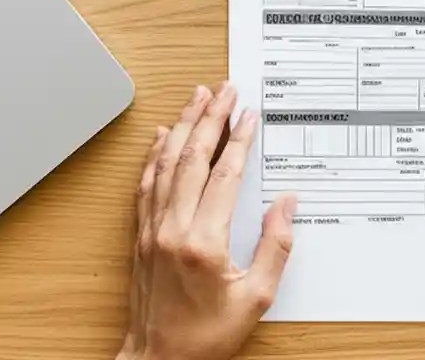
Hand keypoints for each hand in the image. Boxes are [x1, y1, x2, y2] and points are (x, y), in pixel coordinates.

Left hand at [119, 83, 296, 359]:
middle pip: (191, 159)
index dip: (237, 140)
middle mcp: (171, 229)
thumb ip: (275, 247)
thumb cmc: (206, 337)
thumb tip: (285, 205)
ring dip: (182, 128)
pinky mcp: (140, 236)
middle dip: (208, 119)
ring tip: (195, 99)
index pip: (223, 175)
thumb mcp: (256, 299)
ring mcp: (151, 230)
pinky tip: (161, 138)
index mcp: (203, 241)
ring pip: (165, 165)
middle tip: (222, 90)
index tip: (248, 114)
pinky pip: (146, 185)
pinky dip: (154, 157)